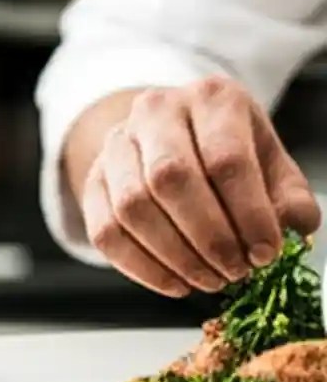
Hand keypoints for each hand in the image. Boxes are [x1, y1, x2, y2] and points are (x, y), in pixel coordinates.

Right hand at [76, 76, 319, 296]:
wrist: (170, 137)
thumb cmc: (227, 152)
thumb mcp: (271, 162)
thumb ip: (288, 196)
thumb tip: (289, 228)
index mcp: (211, 98)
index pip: (226, 158)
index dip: (249, 213)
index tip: (265, 252)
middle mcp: (156, 111)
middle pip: (170, 179)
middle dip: (208, 236)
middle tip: (235, 271)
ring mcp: (115, 144)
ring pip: (132, 207)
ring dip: (175, 256)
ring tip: (209, 279)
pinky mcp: (92, 180)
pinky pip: (105, 231)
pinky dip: (141, 267)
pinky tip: (175, 282)